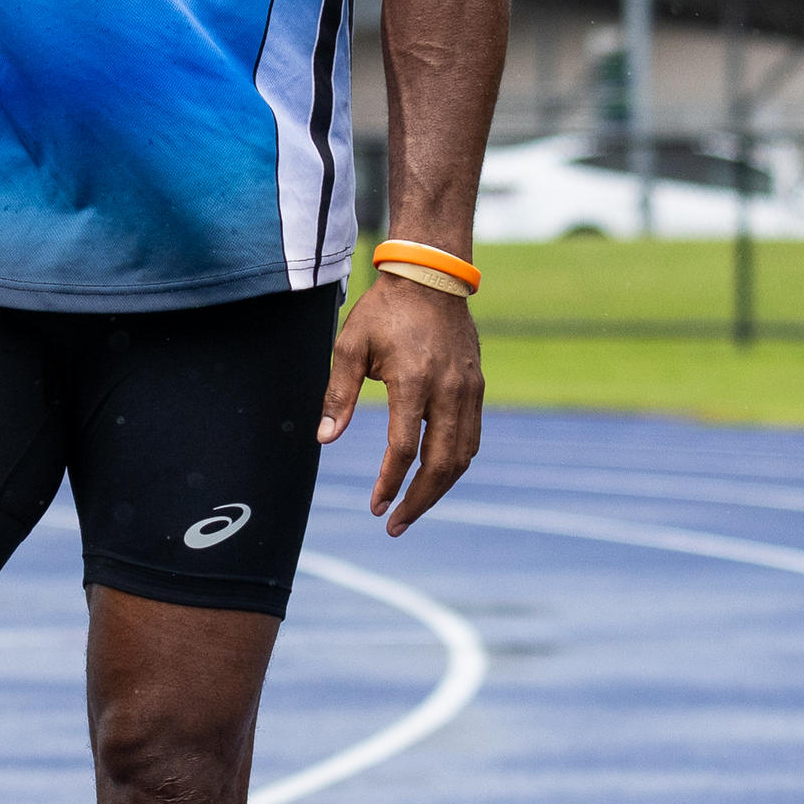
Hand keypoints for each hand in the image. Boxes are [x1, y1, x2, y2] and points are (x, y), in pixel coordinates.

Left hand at [320, 271, 483, 534]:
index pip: (404, 448)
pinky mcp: (478, 389)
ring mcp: (469, 391)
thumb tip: (325, 438)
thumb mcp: (350, 345)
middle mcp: (448, 391)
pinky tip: (435, 478)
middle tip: (395, 526)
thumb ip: (338, 394)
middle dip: (418, 502)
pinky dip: (455, 465)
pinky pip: (472, 439)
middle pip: (441, 464)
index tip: (376, 506)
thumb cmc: (384, 311)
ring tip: (413, 509)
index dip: (390, 483)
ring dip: (439, 490)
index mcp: (413, 381)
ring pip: (462, 457)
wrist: (431, 277)